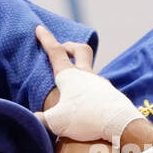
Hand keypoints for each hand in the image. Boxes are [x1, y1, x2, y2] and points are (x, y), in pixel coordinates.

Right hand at [33, 25, 140, 143]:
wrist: (119, 124)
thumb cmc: (84, 119)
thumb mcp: (57, 122)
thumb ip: (42, 119)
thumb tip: (34, 119)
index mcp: (69, 76)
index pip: (56, 52)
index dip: (46, 39)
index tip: (40, 28)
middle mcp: (87, 75)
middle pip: (81, 50)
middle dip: (70, 46)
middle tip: (62, 50)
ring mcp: (101, 83)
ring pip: (90, 70)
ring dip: (80, 71)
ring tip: (72, 85)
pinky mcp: (110, 94)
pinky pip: (97, 85)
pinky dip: (89, 88)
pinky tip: (86, 101)